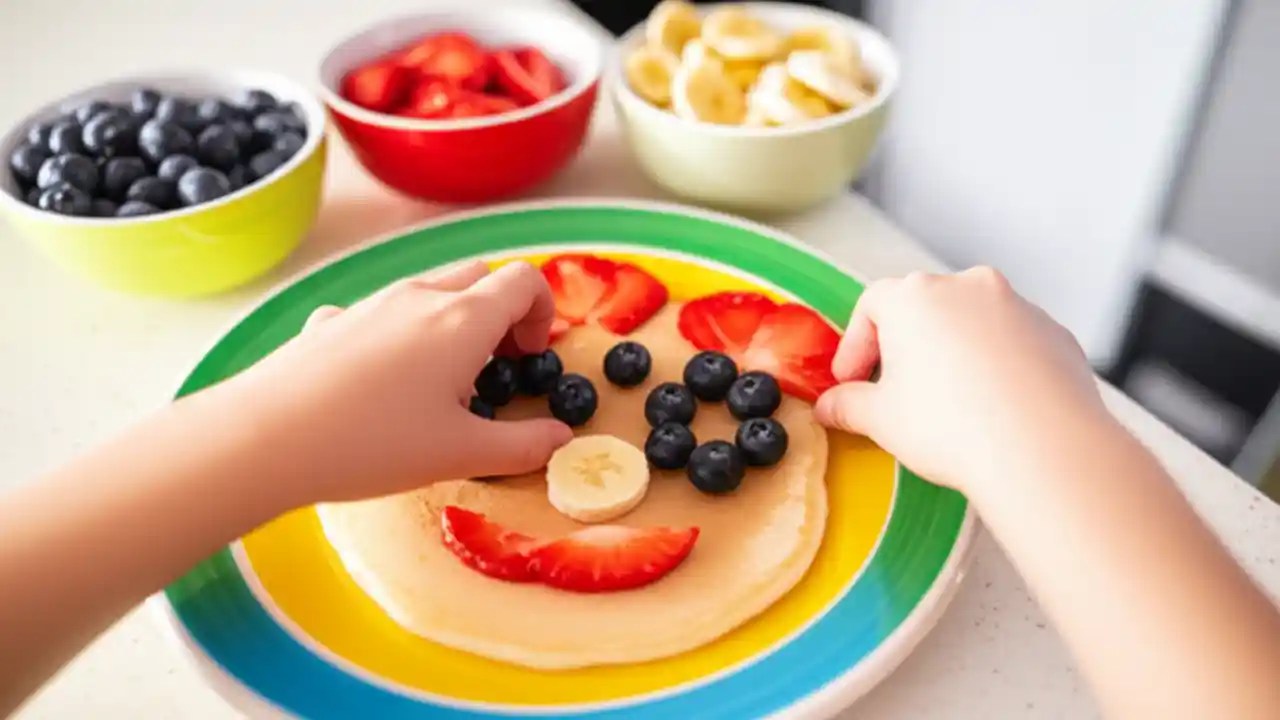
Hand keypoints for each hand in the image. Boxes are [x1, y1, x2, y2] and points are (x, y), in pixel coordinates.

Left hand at [212, 260, 572, 507]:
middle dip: (500, 312)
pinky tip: (379, 385)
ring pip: (428, 291)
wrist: (263, 437)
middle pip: (478, 275)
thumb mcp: (461, 455)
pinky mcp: (329, 322)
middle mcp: (419, 296)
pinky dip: (399, 335)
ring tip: (438, 385)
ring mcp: (369, 303)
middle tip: (494, 367)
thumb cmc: (372, 443)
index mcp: (462, 318)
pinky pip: (380, 313)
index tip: (528, 359)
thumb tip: (562, 438)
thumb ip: (523, 447)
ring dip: (451, 323)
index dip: (542, 313)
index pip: (523, 280)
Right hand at [814, 267, 1110, 493]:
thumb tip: (829, 407)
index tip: (851, 383)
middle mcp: (968, 286)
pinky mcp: (1054, 333)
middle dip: (905, 347)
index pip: (871, 307)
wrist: (1043, 448)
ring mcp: (1017, 306)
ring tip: (950, 403)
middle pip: (923, 308)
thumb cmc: (951, 426)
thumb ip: (846, 405)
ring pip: (971, 323)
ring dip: (954, 353)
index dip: (855, 346)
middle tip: (897, 392)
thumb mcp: (880, 420)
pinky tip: (993, 407)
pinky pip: (1013, 342)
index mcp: (915, 296)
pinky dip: (997, 365)